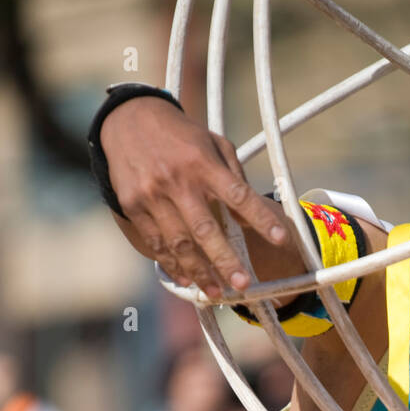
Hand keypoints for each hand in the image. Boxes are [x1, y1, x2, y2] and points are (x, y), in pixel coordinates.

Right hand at [100, 96, 287, 298]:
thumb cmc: (181, 136)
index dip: (261, 218)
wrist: (127, 118)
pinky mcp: (133, 205)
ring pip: (179, 243)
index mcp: (203, 163)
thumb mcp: (213, 143)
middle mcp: (178, 180)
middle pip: (205, 229)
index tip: (280, 239)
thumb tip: (249, 217)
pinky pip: (156, 243)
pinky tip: (187, 279)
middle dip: (225, 260)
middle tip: (242, 284)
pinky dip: (172, 264)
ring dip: (199, 272)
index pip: (239, 195)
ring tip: (216, 292)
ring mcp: (152, 195)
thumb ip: (233, 177)